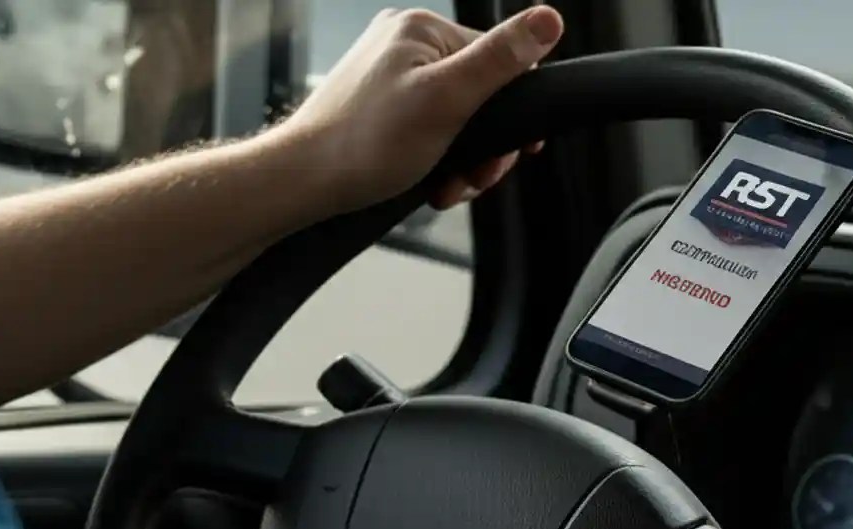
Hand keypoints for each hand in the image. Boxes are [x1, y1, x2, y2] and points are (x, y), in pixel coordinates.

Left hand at [280, 6, 563, 214]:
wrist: (303, 182)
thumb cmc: (366, 144)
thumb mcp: (448, 100)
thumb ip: (500, 59)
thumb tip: (549, 19)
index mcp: (421, 29)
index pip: (499, 61)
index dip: (510, 113)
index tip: (505, 153)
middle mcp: (404, 44)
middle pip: (479, 93)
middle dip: (483, 144)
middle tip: (472, 178)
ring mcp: (390, 74)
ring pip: (457, 117)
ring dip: (463, 159)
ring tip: (447, 185)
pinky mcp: (380, 105)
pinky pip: (431, 129)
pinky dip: (438, 160)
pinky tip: (430, 181)